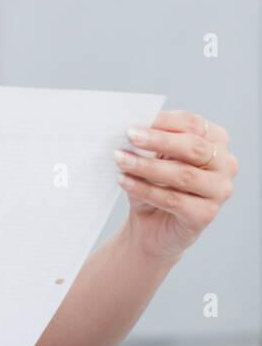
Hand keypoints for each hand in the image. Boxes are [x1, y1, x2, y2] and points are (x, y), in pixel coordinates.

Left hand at [116, 110, 237, 261]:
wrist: (151, 225)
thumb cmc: (154, 183)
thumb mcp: (151, 157)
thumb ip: (149, 141)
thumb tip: (132, 127)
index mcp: (216, 141)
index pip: (193, 124)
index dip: (165, 121)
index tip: (138, 120)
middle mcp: (225, 164)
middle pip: (193, 147)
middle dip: (159, 141)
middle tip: (130, 135)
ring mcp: (219, 190)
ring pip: (183, 174)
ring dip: (147, 166)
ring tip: (120, 159)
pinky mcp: (206, 215)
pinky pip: (173, 200)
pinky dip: (145, 189)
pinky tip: (124, 181)